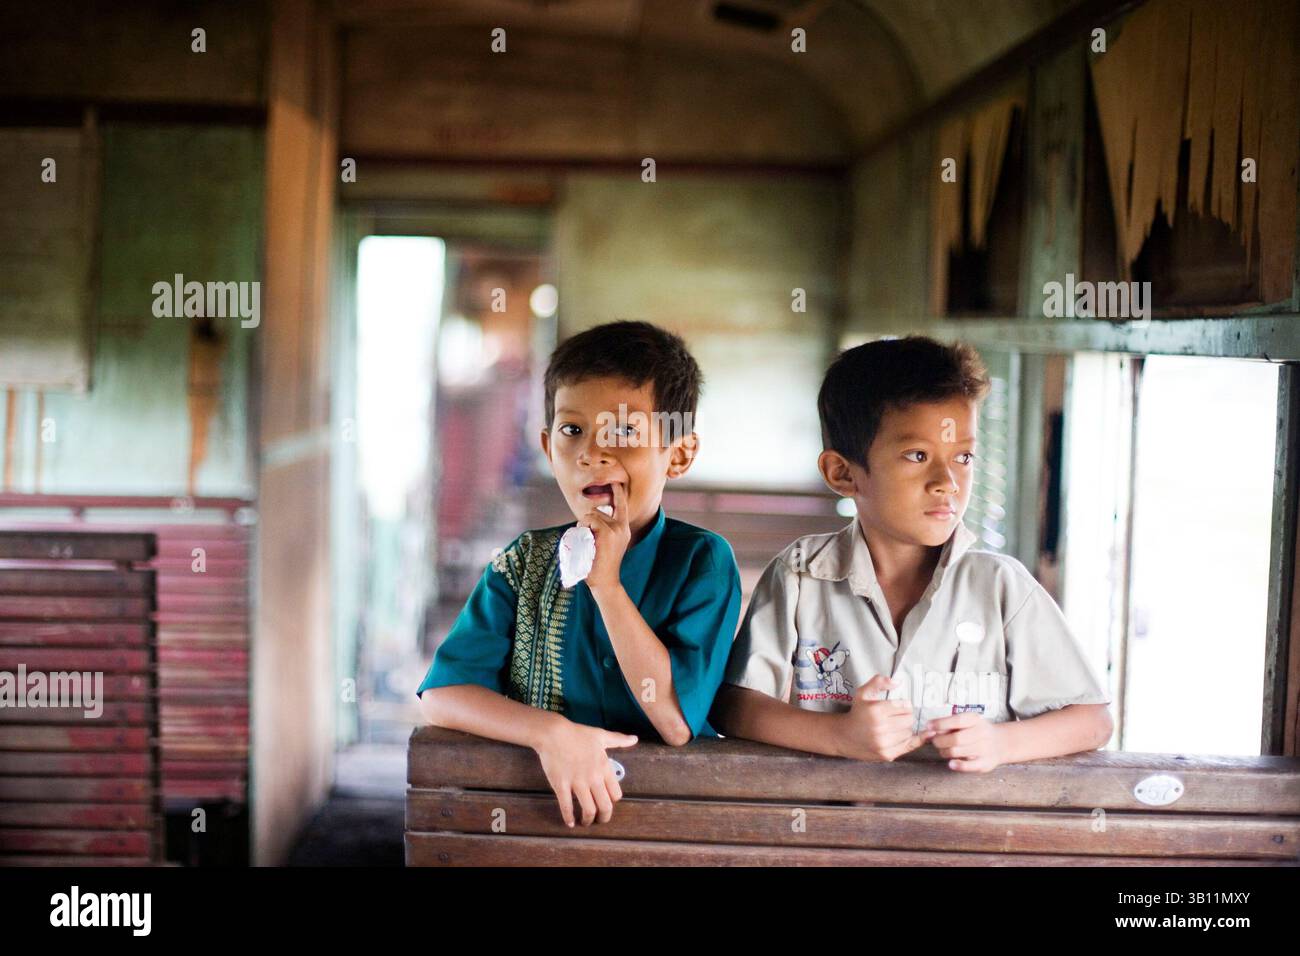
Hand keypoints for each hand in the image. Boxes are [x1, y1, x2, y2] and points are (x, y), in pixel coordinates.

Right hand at [534, 718, 636, 826]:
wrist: (553, 733)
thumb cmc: (577, 733)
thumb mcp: (601, 735)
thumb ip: (619, 739)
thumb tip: (634, 739)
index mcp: (604, 767)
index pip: (616, 794)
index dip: (612, 802)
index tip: (607, 803)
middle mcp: (593, 777)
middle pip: (605, 806)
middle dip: (603, 817)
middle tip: (599, 820)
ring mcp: (577, 783)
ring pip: (588, 810)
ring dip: (588, 820)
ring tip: (584, 822)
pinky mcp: (561, 786)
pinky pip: (567, 806)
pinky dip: (569, 818)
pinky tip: (570, 823)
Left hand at [578, 480, 630, 594]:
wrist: (605, 582)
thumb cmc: (600, 567)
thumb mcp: (605, 546)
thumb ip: (603, 533)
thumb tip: (589, 522)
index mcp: (623, 529)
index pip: (621, 506)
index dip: (618, 493)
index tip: (616, 483)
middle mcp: (622, 527)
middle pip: (598, 511)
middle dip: (587, 522)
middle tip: (587, 540)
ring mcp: (616, 529)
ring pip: (591, 516)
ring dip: (583, 526)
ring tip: (586, 543)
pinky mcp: (607, 533)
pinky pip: (589, 521)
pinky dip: (583, 528)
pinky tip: (586, 541)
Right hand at [834, 674, 934, 761]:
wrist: (843, 736)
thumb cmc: (856, 713)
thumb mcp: (863, 693)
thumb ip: (878, 682)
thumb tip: (897, 682)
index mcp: (876, 710)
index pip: (905, 706)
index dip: (903, 705)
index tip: (898, 707)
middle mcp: (880, 727)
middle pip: (909, 719)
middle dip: (905, 716)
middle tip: (896, 716)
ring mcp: (884, 743)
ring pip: (909, 732)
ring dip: (904, 728)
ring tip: (893, 727)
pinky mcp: (886, 754)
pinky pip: (908, 745)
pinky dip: (905, 740)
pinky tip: (899, 736)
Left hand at [927, 711, 1006, 771]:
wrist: (1001, 743)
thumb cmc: (976, 731)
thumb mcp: (967, 722)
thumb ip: (950, 724)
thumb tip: (931, 729)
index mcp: (975, 720)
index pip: (957, 720)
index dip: (940, 723)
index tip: (928, 726)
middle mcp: (982, 733)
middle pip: (955, 739)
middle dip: (939, 741)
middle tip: (935, 741)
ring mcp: (985, 749)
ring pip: (957, 752)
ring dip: (944, 752)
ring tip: (943, 750)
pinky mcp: (985, 763)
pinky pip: (968, 766)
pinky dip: (957, 765)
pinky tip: (951, 763)